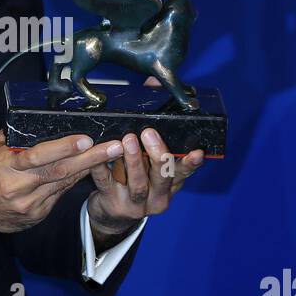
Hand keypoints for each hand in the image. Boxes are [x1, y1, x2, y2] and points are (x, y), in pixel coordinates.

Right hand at [0, 129, 122, 240]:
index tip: (86, 138)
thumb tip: (41, 120)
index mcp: (7, 168)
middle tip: (115, 146)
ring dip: (89, 169)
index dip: (64, 148)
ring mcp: (29, 206)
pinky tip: (89, 170)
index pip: (39, 156)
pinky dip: (74, 181)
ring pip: (64, 184)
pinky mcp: (36, 215)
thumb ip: (17, 137)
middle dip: (91, 158)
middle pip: (60, 172)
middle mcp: (19, 189)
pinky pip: (59, 195)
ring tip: (112, 154)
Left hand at [86, 75, 203, 246]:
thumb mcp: (150, 160)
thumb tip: (153, 81)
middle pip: (162, 177)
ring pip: (137, 183)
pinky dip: (102, 167)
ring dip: (132, 161)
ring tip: (127, 140)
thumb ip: (156, 123)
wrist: (113, 214)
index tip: (197, 151)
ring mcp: (137, 204)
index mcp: (171, 184)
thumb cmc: (135, 177)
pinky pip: (106, 183)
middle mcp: (158, 197)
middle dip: (157, 154)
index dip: (191, 162)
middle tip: (148, 133)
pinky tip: (97, 155)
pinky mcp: (114, 204)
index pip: (184, 172)